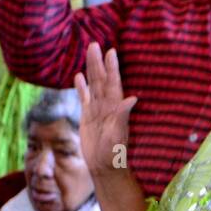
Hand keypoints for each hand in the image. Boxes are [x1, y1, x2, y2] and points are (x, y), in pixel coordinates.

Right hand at [73, 42, 137, 174]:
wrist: (104, 167)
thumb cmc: (114, 153)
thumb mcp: (118, 135)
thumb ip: (123, 116)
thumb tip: (133, 98)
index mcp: (115, 108)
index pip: (113, 83)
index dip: (112, 68)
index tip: (111, 51)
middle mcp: (106, 105)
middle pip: (101, 79)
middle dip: (98, 62)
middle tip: (94, 44)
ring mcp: (96, 110)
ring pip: (92, 85)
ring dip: (90, 69)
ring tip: (88, 52)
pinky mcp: (87, 117)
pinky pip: (84, 98)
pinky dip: (81, 87)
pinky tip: (78, 76)